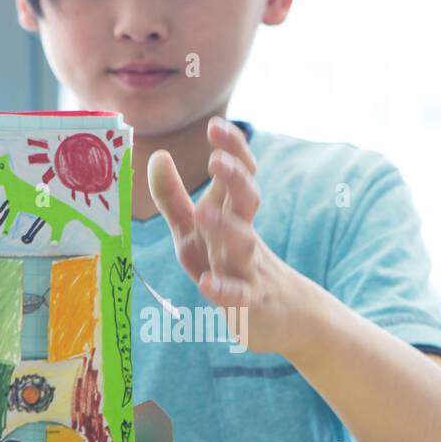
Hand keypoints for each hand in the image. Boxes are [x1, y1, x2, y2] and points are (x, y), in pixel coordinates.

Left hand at [147, 116, 298, 354]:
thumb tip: (156, 155)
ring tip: (204, 211)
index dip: (232, 151)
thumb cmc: (229, 265)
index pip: (239, 175)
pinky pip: (239, 296)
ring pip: (243, 244)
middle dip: (234, 179)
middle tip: (218, 159)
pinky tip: (207, 284)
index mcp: (234, 215)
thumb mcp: (194, 232)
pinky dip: (225, 289)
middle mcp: (244, 236)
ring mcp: (249, 269)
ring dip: (226, 227)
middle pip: (246, 201)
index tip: (215, 126)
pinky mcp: (249, 304)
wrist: (283, 316)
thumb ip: (173, 198)